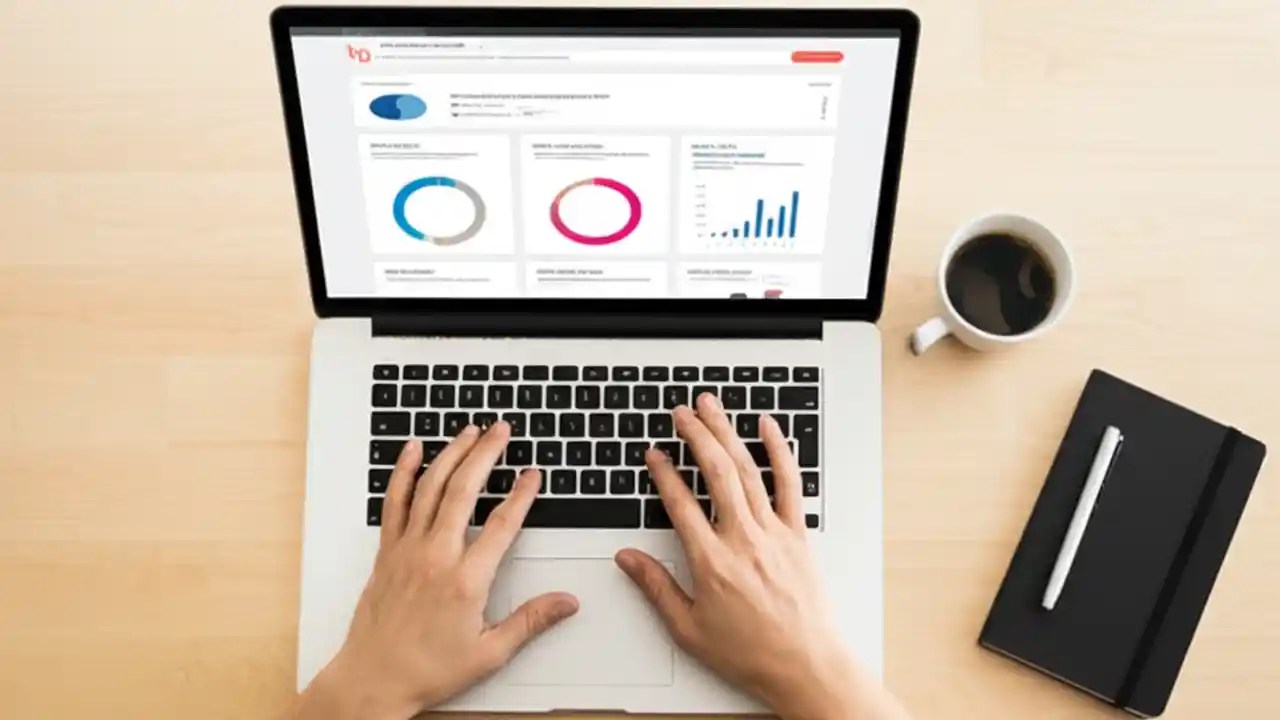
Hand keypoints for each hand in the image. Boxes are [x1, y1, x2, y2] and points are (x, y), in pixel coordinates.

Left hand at [295, 423, 578, 719]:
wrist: (373, 679)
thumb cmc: (426, 670)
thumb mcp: (490, 652)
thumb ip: (531, 621)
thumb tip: (566, 603)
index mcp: (465, 580)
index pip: (502, 524)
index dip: (521, 495)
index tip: (532, 475)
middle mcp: (435, 556)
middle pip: (464, 490)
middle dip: (486, 454)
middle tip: (501, 430)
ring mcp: (407, 549)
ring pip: (430, 488)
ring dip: (451, 454)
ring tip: (469, 431)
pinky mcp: (387, 552)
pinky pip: (395, 502)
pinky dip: (404, 472)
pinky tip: (413, 451)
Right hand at [615, 394, 908, 719]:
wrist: (806, 666)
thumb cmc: (751, 653)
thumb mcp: (689, 628)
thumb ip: (656, 587)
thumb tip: (627, 559)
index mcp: (711, 562)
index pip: (680, 503)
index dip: (663, 473)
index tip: (654, 455)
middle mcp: (743, 540)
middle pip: (716, 472)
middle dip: (695, 435)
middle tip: (681, 412)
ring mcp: (775, 533)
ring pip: (748, 470)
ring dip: (727, 433)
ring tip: (712, 408)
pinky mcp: (799, 535)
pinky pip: (789, 483)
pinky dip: (779, 451)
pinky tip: (768, 428)